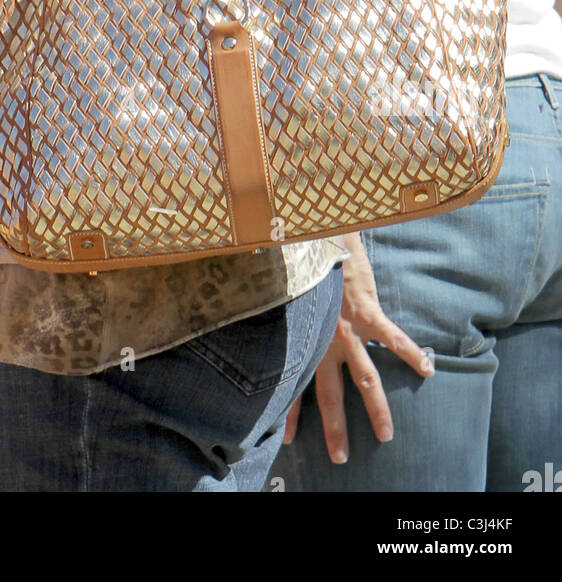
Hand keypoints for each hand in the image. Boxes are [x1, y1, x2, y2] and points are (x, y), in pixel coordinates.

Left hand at [283, 233, 433, 462]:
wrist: (314, 234)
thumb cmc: (300, 265)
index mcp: (304, 340)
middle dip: (335, 427)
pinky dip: (412, 354)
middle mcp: (323, 341)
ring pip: (365, 377)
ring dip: (376, 408)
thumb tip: (262, 324)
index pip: (293, 385)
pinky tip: (429, 370)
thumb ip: (282, 317)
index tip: (288, 439)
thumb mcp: (285, 298)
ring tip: (386, 434)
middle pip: (330, 394)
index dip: (289, 413)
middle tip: (340, 458)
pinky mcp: (367, 311)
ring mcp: (347, 329)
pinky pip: (393, 338)